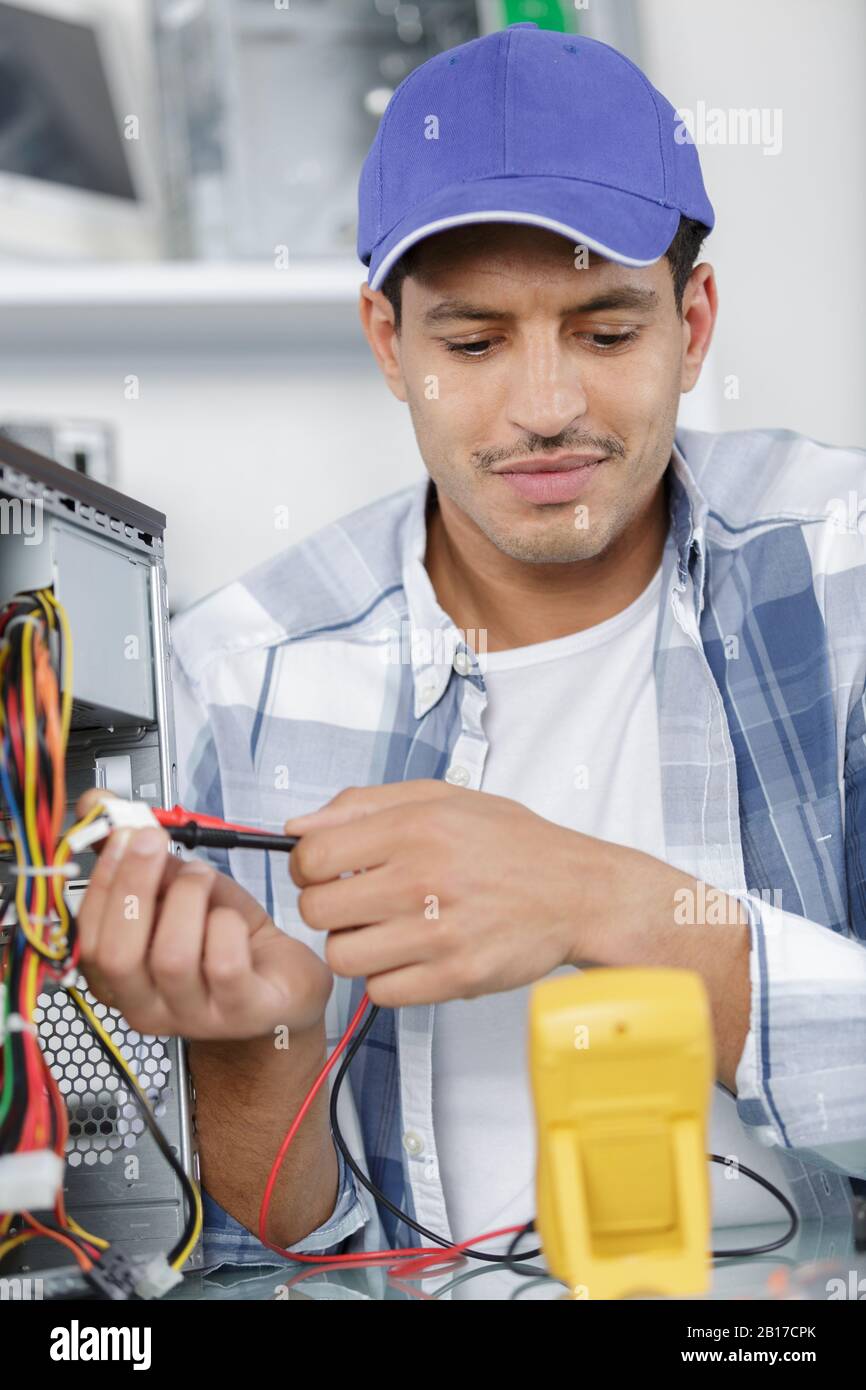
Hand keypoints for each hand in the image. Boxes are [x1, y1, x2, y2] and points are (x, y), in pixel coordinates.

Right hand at [73, 790, 332, 1039]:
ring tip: (202, 877)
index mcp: (121, 978)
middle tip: (155, 842)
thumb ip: (136, 853)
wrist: (281, 976)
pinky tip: (232, 918)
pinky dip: (227, 925)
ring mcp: (193, 1015)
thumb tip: (99, 805)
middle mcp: (147, 1005)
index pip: (88, 937)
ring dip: (187, 899)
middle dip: (135, 886)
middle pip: (119, 954)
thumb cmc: (224, 936)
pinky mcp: (242, 1012)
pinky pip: (224, 964)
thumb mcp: (176, 889)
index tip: (122, 835)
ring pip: (171, 957)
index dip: (102, 881)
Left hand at [285, 779, 615, 1006]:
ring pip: (342, 957)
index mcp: (415, 828)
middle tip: (356, 901)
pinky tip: (411, 954)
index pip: (312, 856)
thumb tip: (297, 824)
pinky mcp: (454, 977)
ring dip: (355, 945)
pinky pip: (380, 992)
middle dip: (328, 907)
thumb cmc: (512, 844)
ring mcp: (438, 934)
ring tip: (385, 929)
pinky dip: (387, 978)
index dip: (309, 865)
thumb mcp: (441, 798)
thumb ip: (363, 804)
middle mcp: (423, 879)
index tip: (327, 870)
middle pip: (317, 910)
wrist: (579, 891)